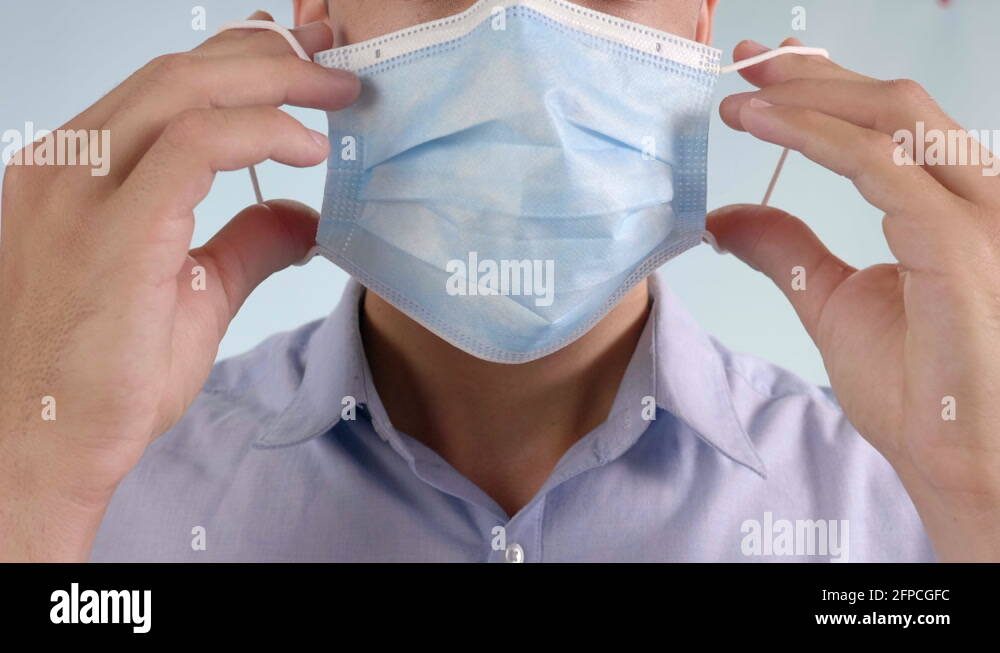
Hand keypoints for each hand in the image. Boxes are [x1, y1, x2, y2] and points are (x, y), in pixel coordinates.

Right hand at [0, 10, 358, 559]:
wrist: (44, 446)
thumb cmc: (103, 378)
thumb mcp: (194, 294)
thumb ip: (245, 243)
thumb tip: (301, 215)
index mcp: (79, 173)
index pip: (165, 89)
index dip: (241, 64)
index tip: (303, 65)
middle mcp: (69, 166)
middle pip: (179, 73)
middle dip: (267, 55)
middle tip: (334, 60)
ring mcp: (80, 192)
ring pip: (184, 90)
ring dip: (272, 79)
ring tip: (337, 91)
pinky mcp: (111, 229)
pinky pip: (195, 145)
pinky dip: (260, 131)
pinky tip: (309, 146)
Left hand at [709, 37, 999, 560]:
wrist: (954, 463)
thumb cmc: (914, 391)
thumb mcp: (831, 302)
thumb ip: (788, 250)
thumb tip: (727, 217)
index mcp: (952, 209)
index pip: (891, 125)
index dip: (825, 90)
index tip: (758, 80)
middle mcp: (976, 201)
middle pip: (895, 105)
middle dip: (816, 75)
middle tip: (745, 65)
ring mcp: (977, 221)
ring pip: (893, 121)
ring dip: (810, 97)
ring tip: (741, 95)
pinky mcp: (959, 248)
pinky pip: (881, 169)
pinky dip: (815, 137)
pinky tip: (762, 127)